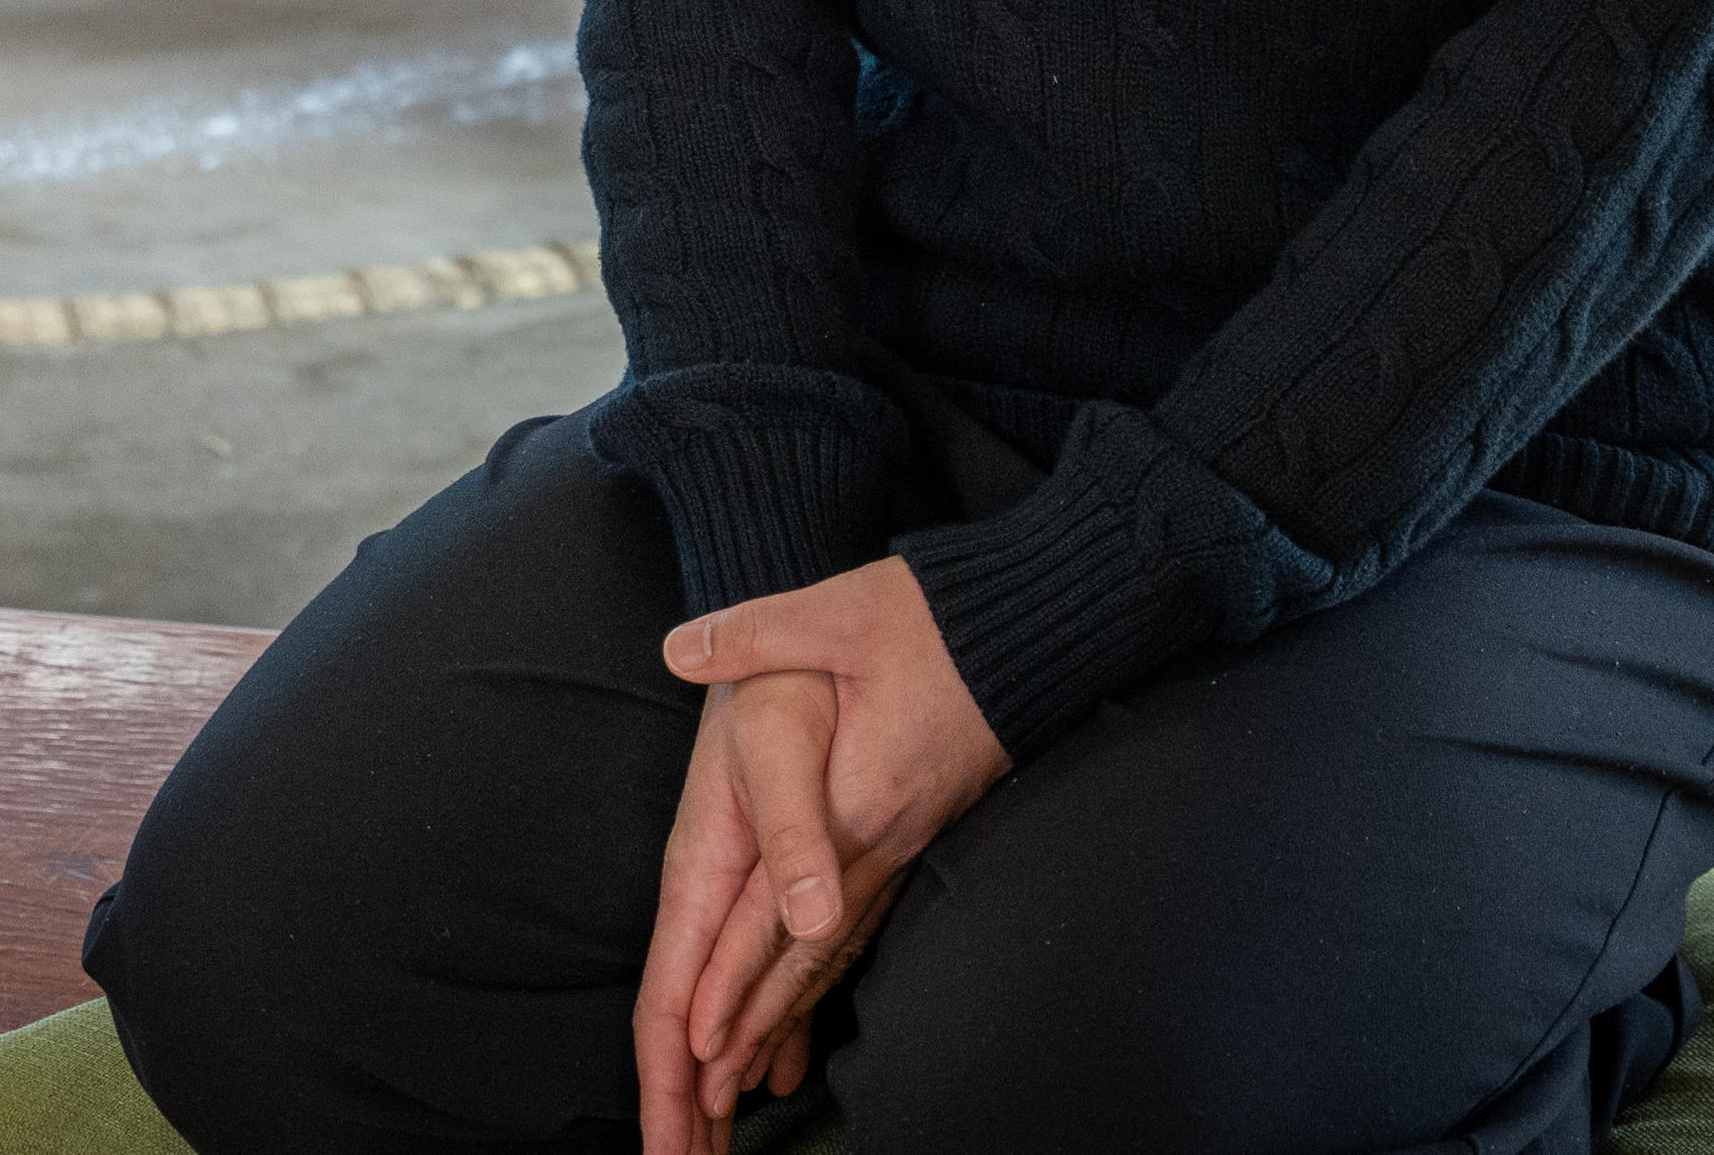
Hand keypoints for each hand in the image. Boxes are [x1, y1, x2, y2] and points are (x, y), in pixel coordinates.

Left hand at [632, 559, 1012, 1154]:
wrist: (1032, 622)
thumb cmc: (935, 615)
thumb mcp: (838, 612)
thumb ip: (757, 632)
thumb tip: (680, 647)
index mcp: (852, 796)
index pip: (778, 909)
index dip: (735, 978)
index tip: (698, 1045)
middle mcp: (878, 837)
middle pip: (804, 954)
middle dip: (750, 1030)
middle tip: (704, 1101)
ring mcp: (902, 842)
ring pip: (834, 951)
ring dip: (786, 1019)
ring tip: (744, 1084)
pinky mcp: (915, 834)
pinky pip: (862, 927)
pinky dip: (828, 979)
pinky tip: (809, 1009)